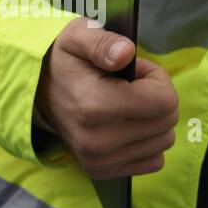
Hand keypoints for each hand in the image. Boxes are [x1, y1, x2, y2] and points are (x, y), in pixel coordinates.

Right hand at [35, 18, 178, 178]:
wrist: (40, 90)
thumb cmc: (68, 60)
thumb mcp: (79, 35)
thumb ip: (103, 41)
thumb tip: (125, 54)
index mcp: (94, 106)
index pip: (165, 100)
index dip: (157, 79)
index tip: (135, 73)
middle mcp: (97, 141)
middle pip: (168, 120)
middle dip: (157, 98)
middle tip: (130, 88)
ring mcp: (100, 161)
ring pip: (165, 141)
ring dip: (153, 120)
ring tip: (126, 105)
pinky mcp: (103, 172)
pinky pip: (155, 160)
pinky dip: (148, 142)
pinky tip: (126, 127)